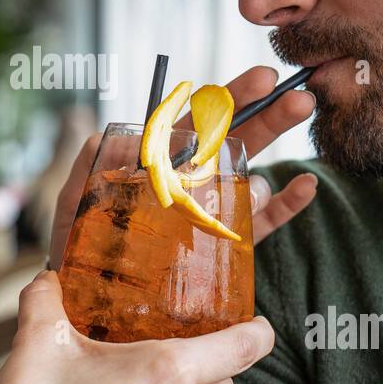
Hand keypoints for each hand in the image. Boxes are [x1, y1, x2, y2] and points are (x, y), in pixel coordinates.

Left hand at [47, 65, 318, 269]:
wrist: (89, 303)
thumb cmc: (79, 248)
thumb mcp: (78, 199)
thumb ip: (93, 161)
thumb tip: (130, 135)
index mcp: (159, 166)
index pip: (197, 123)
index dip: (229, 99)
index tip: (261, 80)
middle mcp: (190, 186)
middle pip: (234, 142)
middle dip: (267, 116)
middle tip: (299, 96)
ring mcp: (211, 216)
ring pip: (252, 178)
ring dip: (274, 160)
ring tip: (264, 172)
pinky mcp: (223, 250)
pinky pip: (258, 225)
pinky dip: (285, 206)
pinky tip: (304, 187)